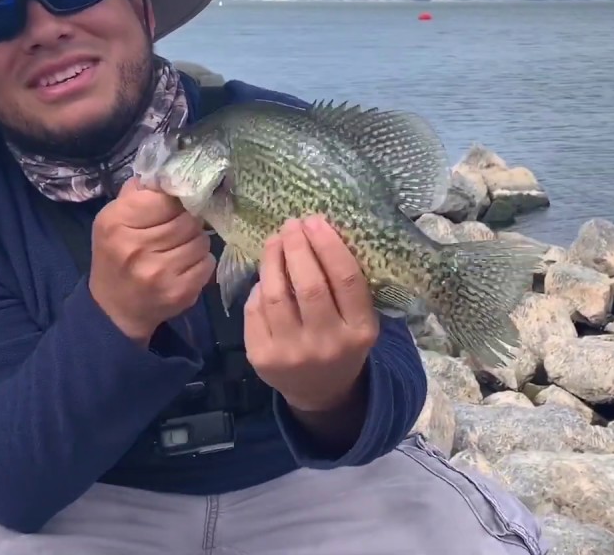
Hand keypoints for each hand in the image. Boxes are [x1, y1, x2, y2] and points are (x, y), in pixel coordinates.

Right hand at [89, 178, 214, 344]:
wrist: (114, 309)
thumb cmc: (116, 255)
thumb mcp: (114, 219)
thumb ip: (139, 192)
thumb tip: (171, 168)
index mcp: (117, 222)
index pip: (166, 197)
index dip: (176, 199)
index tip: (175, 204)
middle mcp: (137, 248)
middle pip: (188, 219)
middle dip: (188, 220)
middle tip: (178, 227)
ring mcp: (160, 273)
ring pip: (201, 240)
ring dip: (195, 241)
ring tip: (179, 248)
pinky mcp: (179, 292)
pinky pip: (207, 263)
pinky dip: (201, 262)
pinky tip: (184, 266)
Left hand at [245, 215, 379, 413]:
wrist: (320, 392)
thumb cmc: (341, 343)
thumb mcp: (358, 320)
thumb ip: (345, 286)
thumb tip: (314, 233)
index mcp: (359, 332)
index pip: (346, 279)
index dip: (328, 244)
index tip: (315, 221)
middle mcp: (327, 344)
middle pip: (309, 284)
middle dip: (297, 247)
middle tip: (291, 225)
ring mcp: (291, 354)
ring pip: (275, 295)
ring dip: (272, 260)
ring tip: (275, 241)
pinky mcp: (262, 358)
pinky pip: (255, 310)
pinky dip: (259, 287)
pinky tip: (266, 276)